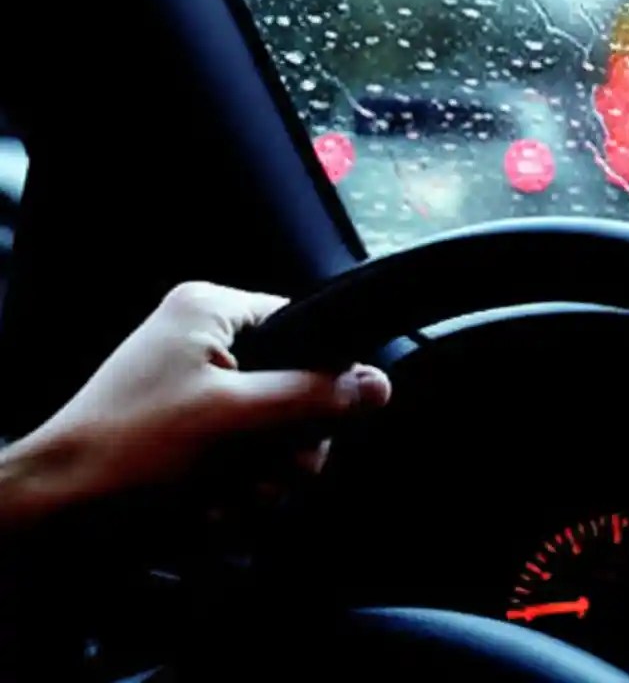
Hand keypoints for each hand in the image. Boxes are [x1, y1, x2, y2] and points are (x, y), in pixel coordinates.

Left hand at [0, 282, 391, 528]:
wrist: (58, 508)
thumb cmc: (130, 448)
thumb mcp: (234, 417)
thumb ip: (312, 396)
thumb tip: (380, 384)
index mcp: (210, 311)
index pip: (304, 326)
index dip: (320, 377)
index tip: (316, 420)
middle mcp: (205, 342)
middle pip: (296, 386)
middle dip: (289, 442)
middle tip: (270, 471)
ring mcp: (196, 389)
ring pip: (275, 430)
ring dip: (265, 474)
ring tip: (231, 495)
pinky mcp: (189, 433)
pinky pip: (244, 455)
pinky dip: (237, 488)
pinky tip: (214, 506)